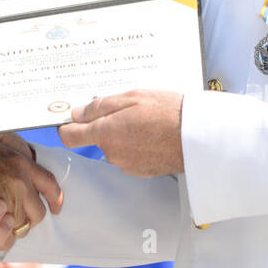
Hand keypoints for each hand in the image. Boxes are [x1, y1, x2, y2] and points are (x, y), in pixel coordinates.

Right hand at [0, 137, 61, 251]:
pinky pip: (6, 240)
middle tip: (12, 217)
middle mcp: (21, 182)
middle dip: (28, 219)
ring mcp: (10, 202)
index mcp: (21, 162)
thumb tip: (7, 155)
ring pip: (22, 228)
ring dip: (9, 229)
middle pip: (38, 213)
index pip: (50, 184)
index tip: (56, 206)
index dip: (55, 198)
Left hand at [58, 90, 183, 176]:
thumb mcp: (132, 97)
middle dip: (106, 124)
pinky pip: (130, 155)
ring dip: (124, 134)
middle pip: (96, 138)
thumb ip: (100, 106)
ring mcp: (128, 164)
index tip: (72, 118)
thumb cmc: (168, 112)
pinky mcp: (142, 170)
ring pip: (115, 146)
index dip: (68, 126)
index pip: (70, 136)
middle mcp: (113, 153)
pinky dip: (137, 144)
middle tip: (128, 109)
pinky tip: (153, 133)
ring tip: (146, 120)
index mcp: (106, 133)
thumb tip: (77, 113)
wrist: (198, 137)